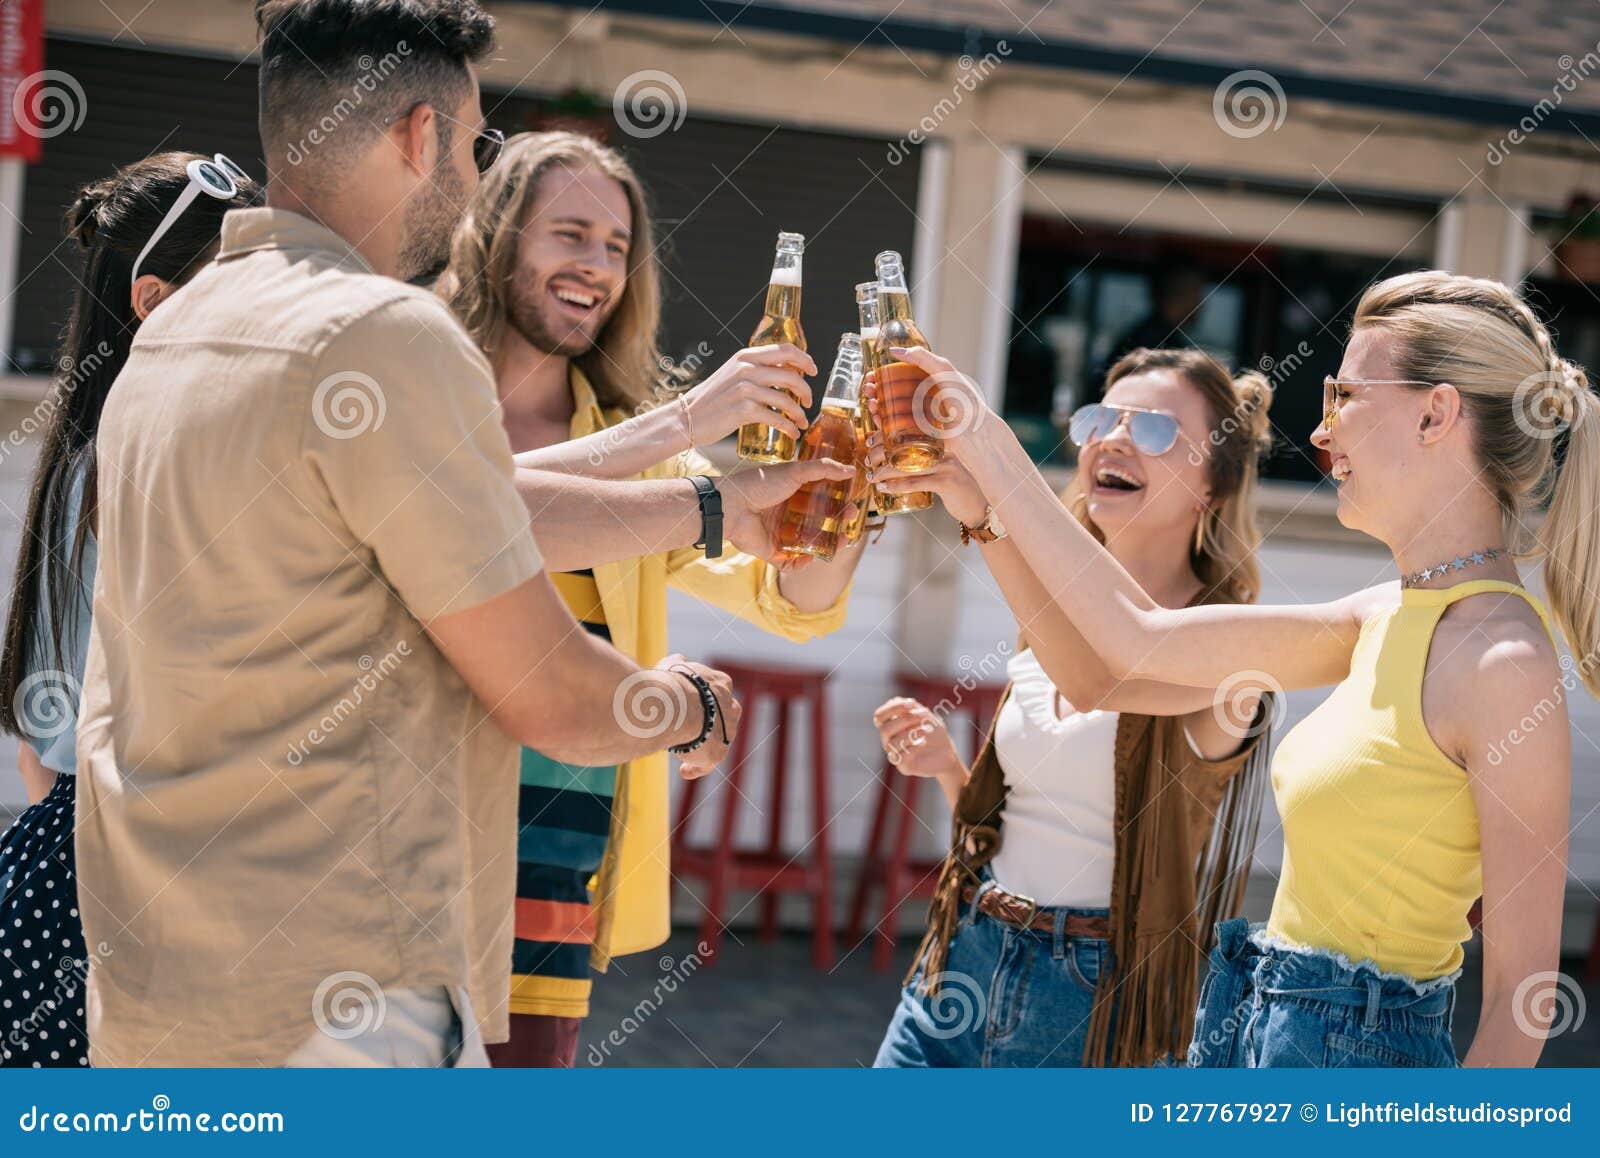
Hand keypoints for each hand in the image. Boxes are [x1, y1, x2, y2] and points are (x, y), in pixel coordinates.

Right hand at [654, 654, 740, 778]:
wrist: (677, 705)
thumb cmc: (670, 683)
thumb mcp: (672, 666)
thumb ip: (676, 664)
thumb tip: (678, 659)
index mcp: (720, 683)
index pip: (717, 691)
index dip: (704, 697)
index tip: (692, 703)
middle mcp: (729, 707)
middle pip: (725, 715)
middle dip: (713, 720)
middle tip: (693, 726)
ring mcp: (726, 731)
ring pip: (720, 739)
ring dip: (706, 742)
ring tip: (685, 747)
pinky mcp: (717, 752)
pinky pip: (708, 763)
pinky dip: (696, 767)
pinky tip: (685, 771)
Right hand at [681, 344, 816, 446]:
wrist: (686, 418)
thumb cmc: (711, 399)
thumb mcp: (732, 374)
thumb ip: (754, 370)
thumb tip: (783, 372)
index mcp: (746, 356)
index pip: (785, 349)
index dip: (804, 359)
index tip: (813, 371)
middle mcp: (747, 369)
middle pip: (792, 374)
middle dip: (805, 390)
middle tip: (807, 402)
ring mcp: (745, 389)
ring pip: (787, 399)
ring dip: (799, 413)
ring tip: (801, 422)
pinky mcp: (744, 410)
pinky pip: (777, 418)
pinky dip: (789, 427)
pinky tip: (792, 433)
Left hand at [717, 459, 855, 568]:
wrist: (731, 507)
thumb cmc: (760, 485)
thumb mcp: (794, 471)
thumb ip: (823, 469)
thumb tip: (851, 470)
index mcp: (791, 493)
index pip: (820, 497)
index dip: (838, 499)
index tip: (853, 499)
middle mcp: (787, 513)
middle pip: (819, 521)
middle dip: (838, 521)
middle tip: (851, 517)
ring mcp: (779, 534)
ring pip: (809, 543)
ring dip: (828, 543)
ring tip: (842, 540)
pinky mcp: (772, 552)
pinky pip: (791, 563)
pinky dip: (803, 564)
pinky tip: (814, 556)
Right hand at [862, 348, 993, 462]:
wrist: (973, 431)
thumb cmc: (964, 399)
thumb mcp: (944, 370)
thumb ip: (922, 357)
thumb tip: (894, 350)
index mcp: (926, 382)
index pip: (897, 376)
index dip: (881, 375)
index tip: (870, 374)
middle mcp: (920, 399)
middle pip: (889, 393)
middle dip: (874, 390)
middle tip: (867, 389)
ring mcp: (917, 418)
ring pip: (889, 411)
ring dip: (875, 405)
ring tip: (871, 403)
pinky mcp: (916, 435)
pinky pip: (895, 429)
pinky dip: (882, 423)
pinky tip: (876, 418)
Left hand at [863, 431, 987, 526]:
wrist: (979, 505)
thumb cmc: (955, 485)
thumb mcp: (940, 467)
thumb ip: (923, 459)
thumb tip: (897, 456)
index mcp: (940, 441)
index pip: (908, 430)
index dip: (886, 431)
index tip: (869, 440)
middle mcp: (943, 448)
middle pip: (905, 445)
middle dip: (881, 451)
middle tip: (867, 460)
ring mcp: (945, 464)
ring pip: (907, 464)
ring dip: (884, 470)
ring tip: (871, 476)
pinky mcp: (946, 482)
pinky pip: (915, 482)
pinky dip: (897, 485)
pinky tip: (884, 488)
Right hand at [872, 697, 965, 784]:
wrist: (947, 752)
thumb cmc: (934, 732)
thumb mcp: (925, 715)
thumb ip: (910, 707)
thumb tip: (896, 702)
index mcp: (890, 726)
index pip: (879, 716)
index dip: (892, 708)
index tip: (912, 704)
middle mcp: (889, 741)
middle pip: (884, 730)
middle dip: (905, 720)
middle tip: (923, 718)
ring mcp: (895, 754)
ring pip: (892, 744)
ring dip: (911, 733)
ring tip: (926, 730)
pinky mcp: (903, 767)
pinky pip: (901, 757)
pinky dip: (914, 747)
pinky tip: (924, 743)